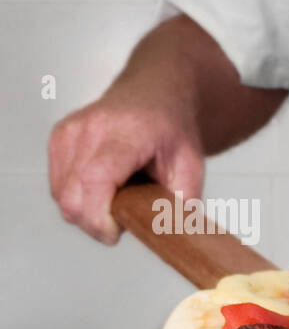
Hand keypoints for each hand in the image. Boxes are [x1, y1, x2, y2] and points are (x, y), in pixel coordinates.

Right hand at [49, 88, 203, 243]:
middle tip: (123, 222)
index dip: (99, 216)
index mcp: (125, 133)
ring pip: (61, 195)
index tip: (115, 232)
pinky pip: (57, 185)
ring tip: (116, 199)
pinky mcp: (58, 139)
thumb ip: (181, 202)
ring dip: (86, 210)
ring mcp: (69, 132)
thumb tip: (172, 233)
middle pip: (71, 196)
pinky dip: (76, 196)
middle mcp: (89, 129)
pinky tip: (101, 189)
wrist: (155, 94)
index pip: (95, 179)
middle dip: (94, 222)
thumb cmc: (171, 129)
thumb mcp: (191, 166)